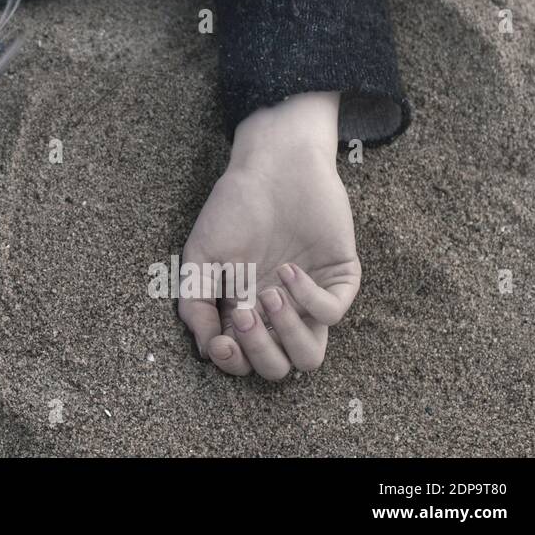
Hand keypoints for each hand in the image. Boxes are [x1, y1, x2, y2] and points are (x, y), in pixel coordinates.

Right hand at [177, 92, 360, 379]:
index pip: (243, 361)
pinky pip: (331, 314)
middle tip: (243, 313)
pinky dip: (308, 299)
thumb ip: (195, 304)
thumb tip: (206, 351)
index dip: (232, 362)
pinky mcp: (339, 279)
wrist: (273, 167)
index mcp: (244, 310)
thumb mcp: (200, 256)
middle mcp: (278, 313)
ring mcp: (310, 299)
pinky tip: (290, 269)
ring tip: (269, 294)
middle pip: (276, 367)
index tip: (221, 340)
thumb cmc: (233, 207)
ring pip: (309, 357)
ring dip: (287, 335)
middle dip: (258, 350)